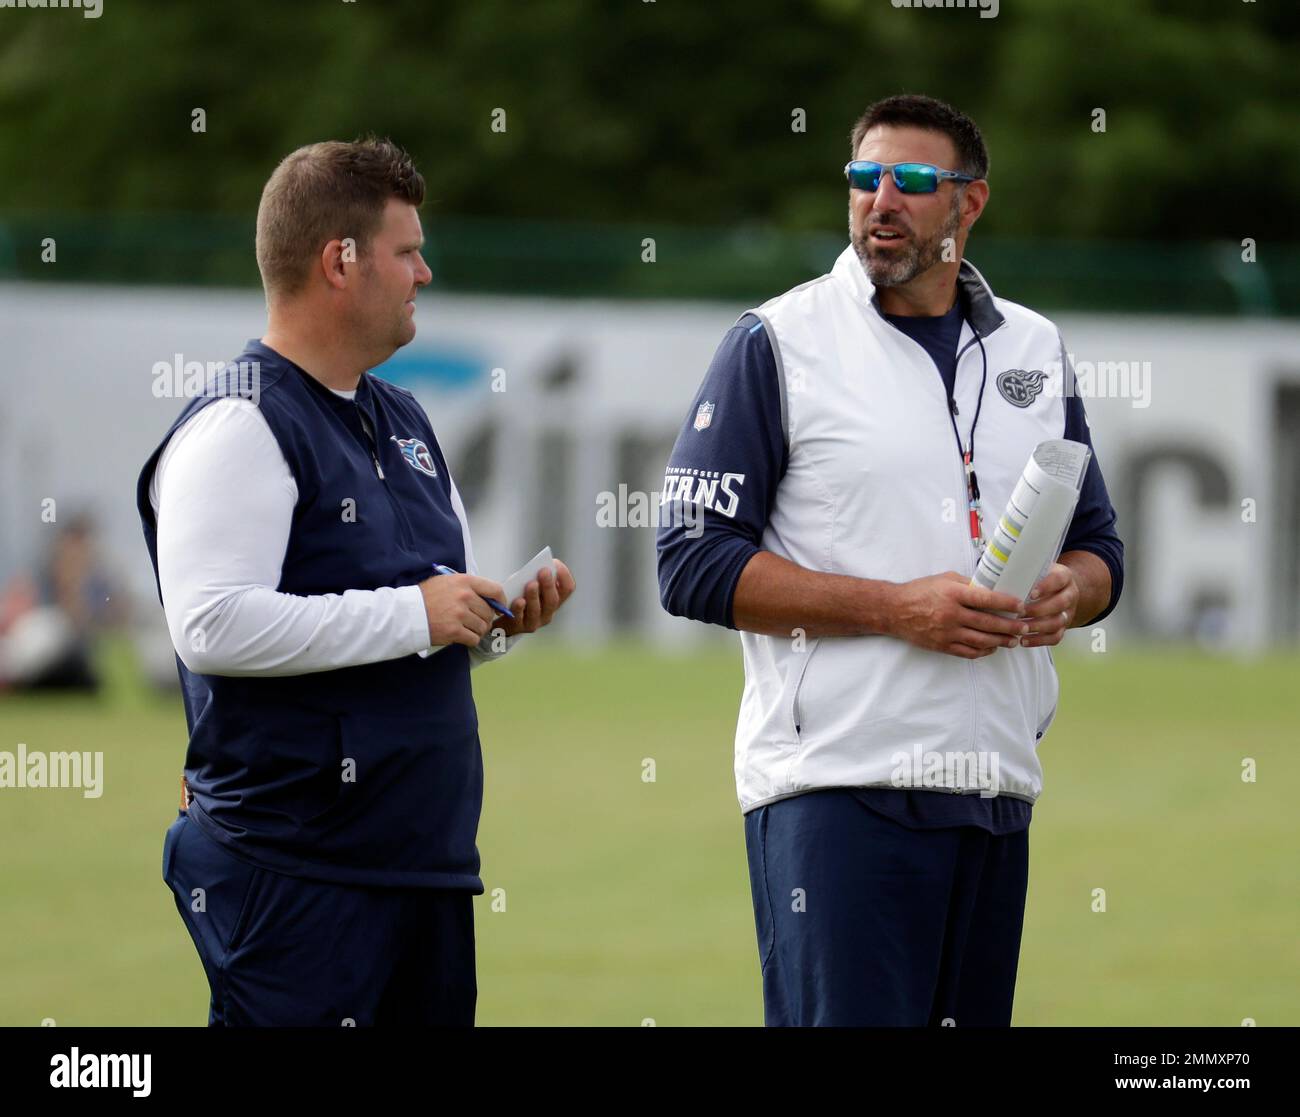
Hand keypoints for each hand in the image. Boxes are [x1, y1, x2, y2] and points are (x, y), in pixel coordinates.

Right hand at [418, 573, 506, 646]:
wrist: (407, 613)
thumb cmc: (426, 596)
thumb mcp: (446, 581)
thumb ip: (467, 586)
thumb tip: (487, 596)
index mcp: (465, 581)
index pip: (495, 590)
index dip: (500, 601)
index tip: (498, 608)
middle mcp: (465, 596)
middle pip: (489, 612)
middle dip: (485, 619)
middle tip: (475, 621)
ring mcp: (460, 614)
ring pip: (483, 627)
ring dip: (477, 630)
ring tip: (467, 629)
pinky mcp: (455, 631)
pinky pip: (474, 638)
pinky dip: (470, 639)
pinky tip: (462, 636)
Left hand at [490, 559, 575, 637]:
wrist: (501, 614)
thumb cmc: (517, 592)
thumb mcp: (526, 582)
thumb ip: (532, 576)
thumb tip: (534, 570)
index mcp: (555, 599)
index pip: (567, 588)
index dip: (564, 576)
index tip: (556, 564)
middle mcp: (548, 612)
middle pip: (553, 600)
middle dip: (549, 585)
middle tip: (544, 571)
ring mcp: (535, 621)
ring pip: (537, 610)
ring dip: (534, 596)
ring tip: (531, 584)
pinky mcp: (519, 627)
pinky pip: (520, 617)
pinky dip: (519, 608)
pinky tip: (519, 601)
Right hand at [886, 571, 1028, 659]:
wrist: (894, 610)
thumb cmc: (920, 591)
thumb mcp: (944, 579)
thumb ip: (967, 584)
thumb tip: (991, 588)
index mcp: (953, 594)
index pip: (987, 599)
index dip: (1007, 603)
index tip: (1021, 606)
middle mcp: (951, 614)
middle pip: (988, 623)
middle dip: (1010, 626)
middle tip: (1024, 627)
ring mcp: (947, 632)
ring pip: (981, 640)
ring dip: (1001, 641)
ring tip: (1013, 640)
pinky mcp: (942, 645)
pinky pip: (968, 652)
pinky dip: (983, 651)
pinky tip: (992, 648)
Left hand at [1017, 563, 1078, 646]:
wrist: (1057, 590)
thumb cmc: (1038, 578)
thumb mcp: (1036, 570)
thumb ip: (1025, 573)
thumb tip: (999, 577)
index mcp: (1064, 576)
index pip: (1058, 579)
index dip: (1046, 587)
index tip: (1031, 594)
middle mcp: (1070, 594)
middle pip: (1060, 603)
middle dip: (1038, 610)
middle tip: (1019, 612)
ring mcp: (1068, 612)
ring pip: (1058, 622)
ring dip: (1037, 627)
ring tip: (1019, 628)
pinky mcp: (1064, 627)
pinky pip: (1055, 637)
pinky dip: (1039, 641)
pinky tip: (1023, 641)